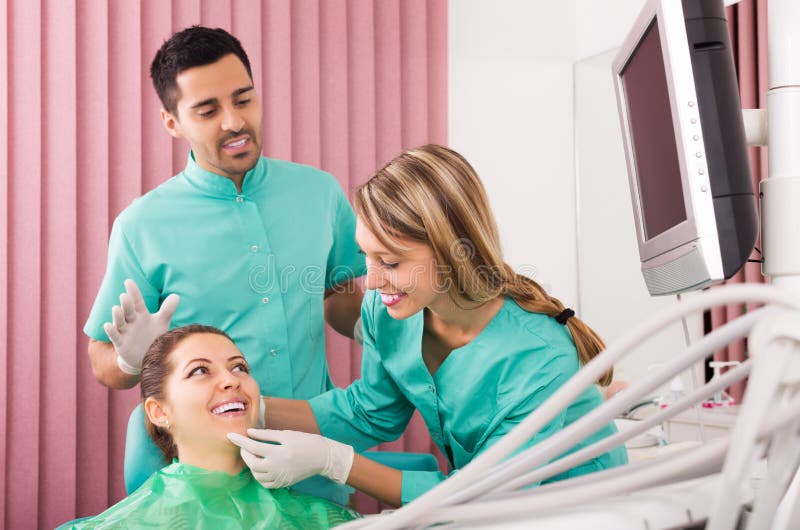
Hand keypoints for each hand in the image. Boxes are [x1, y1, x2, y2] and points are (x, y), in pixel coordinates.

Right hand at [103, 279, 179, 374]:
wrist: (146, 356)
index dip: (134, 292)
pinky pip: (114, 336)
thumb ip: (167, 309)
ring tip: (116, 308)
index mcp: (141, 314)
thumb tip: (176, 295)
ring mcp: (125, 332)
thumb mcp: (161, 322)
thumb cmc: (153, 336)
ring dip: (117, 316)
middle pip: (128, 311)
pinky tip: (107, 325)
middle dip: (126, 304)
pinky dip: (111, 331)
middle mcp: (131, 321)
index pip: (137, 301)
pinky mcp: (121, 344)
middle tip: (124, 296)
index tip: (128, 281)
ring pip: (119, 322)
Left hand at [228, 428, 353, 487]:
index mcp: (279, 452)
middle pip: (252, 464)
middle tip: (244, 445)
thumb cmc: (306, 441)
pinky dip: (259, 475)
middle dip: (244, 454)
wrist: (323, 457)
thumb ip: (266, 434)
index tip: (230, 435)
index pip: (253, 446)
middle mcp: (278, 467)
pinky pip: (265, 483)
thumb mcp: (287, 434)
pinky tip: (261, 466)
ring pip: (257, 475)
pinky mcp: (283, 483)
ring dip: (251, 465)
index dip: (240, 440)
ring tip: (253, 454)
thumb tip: (249, 433)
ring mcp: (280, 477)